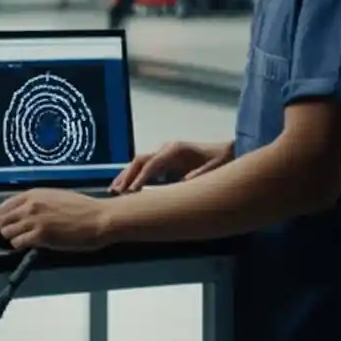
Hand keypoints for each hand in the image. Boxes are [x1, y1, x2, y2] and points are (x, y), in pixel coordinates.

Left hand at [0, 189, 111, 250]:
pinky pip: (18, 242)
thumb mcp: (56, 198)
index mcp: (34, 194)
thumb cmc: (83, 209)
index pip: (4, 206)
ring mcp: (34, 219)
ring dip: (14, 239)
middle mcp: (31, 204)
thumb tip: (22, 214)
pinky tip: (32, 245)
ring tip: (28, 240)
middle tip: (14, 237)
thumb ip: (37, 204)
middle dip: (5, 230)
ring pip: (8, 232)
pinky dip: (21, 245)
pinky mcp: (40, 235)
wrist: (99, 218)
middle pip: (3, 220)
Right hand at [110, 140, 233, 193]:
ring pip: (139, 162)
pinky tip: (125, 187)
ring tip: (113, 190)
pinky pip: (144, 166)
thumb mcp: (213, 170)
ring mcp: (163, 151)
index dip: (141, 177)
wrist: (226, 152)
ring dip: (126, 175)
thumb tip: (183, 183)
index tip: (131, 192)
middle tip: (117, 192)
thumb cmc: (220, 161)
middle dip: (127, 175)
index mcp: (175, 149)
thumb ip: (197, 176)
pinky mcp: (163, 159)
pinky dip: (133, 175)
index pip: (152, 163)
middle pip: (140, 160)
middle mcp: (166, 148)